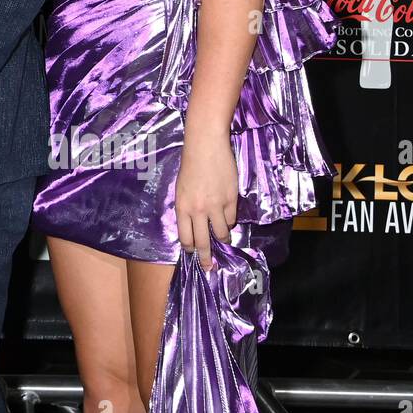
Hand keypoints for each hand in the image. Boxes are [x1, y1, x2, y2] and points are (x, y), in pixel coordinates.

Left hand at [174, 130, 237, 271]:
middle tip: (210, 266)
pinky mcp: (230, 200)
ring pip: (221, 233)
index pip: (185, 236)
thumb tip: (194, 223)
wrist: (205, 146)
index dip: (189, 248)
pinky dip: (230, 221)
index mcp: (181, 207)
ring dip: (222, 238)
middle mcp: (197, 210)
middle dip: (206, 256)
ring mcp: (215, 206)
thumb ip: (187, 207)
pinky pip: (232, 218)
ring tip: (223, 240)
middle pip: (202, 241)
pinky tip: (228, 217)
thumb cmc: (190, 164)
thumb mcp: (181, 188)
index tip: (192, 254)